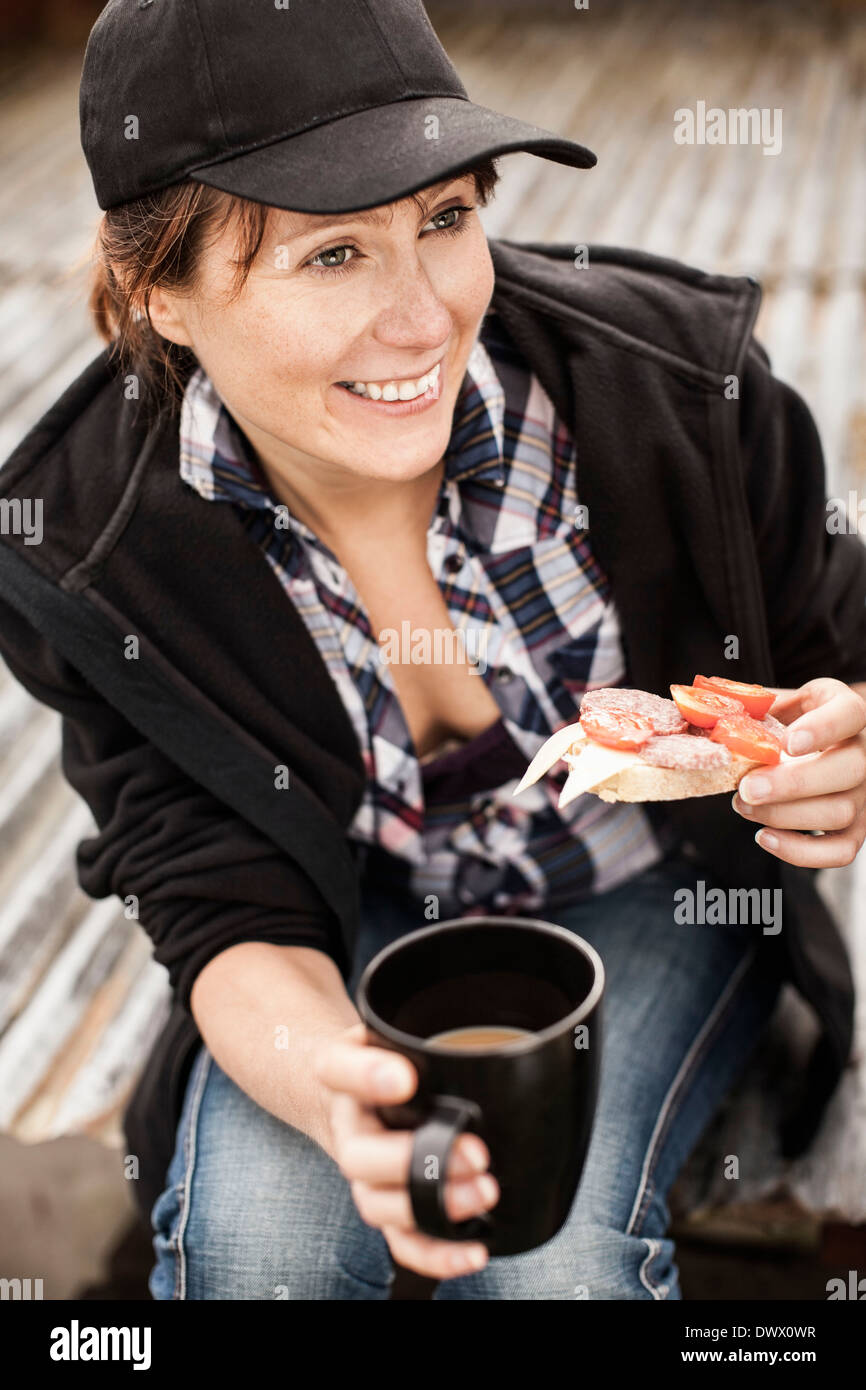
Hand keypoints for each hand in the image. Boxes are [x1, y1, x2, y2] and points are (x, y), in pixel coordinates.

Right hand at [313, 1022, 497, 1279]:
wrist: (345, 1093)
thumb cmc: (381, 1057)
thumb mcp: (387, 1030)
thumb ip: (421, 1033)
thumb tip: (496, 1048)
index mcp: (338, 1074)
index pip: (338, 1069)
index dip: (367, 1077)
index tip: (404, 1079)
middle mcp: (346, 1128)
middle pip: (361, 1157)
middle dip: (418, 1161)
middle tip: (475, 1153)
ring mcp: (363, 1174)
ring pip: (379, 1205)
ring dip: (432, 1207)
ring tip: (484, 1193)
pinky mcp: (385, 1207)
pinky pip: (399, 1241)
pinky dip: (435, 1254)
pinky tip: (475, 1251)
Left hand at [732, 678, 865, 866]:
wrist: (822, 743)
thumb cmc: (797, 721)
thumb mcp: (783, 702)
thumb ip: (758, 706)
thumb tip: (714, 715)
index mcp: (849, 711)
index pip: (851, 715)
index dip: (822, 729)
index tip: (787, 744)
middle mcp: (865, 753)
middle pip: (849, 771)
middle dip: (793, 784)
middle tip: (747, 788)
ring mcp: (864, 794)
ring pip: (841, 812)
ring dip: (785, 815)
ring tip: (743, 805)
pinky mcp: (856, 829)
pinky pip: (840, 851)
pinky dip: (800, 852)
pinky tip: (764, 836)